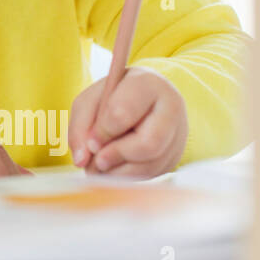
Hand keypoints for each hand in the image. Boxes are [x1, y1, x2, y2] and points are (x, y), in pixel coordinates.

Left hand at [69, 66, 187, 176]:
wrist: (143, 100)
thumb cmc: (114, 97)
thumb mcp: (90, 100)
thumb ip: (81, 126)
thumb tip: (82, 160)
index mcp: (147, 83)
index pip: (123, 113)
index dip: (103, 132)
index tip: (91, 142)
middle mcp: (171, 107)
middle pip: (148, 143)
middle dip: (116, 156)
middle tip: (97, 162)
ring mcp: (179, 133)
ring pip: (151, 163)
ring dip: (120, 171)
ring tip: (102, 165)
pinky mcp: (176, 154)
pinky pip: (152, 174)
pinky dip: (128, 175)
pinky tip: (116, 166)